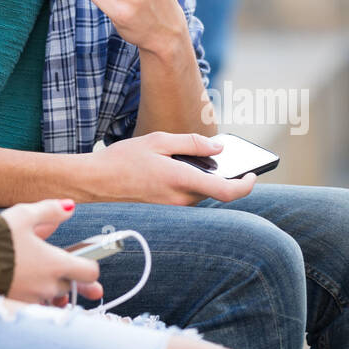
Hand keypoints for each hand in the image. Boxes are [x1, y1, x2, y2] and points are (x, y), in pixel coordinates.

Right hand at [2, 200, 103, 304]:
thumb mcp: (24, 215)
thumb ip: (50, 211)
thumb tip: (70, 207)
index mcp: (55, 264)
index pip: (90, 272)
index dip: (90, 265)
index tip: (83, 259)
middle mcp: (47, 286)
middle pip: (71, 287)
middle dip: (70, 279)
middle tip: (64, 271)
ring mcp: (32, 300)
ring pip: (52, 299)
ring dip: (51, 290)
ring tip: (42, 278)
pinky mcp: (17, 307)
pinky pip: (34, 306)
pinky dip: (34, 298)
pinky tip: (26, 287)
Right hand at [77, 132, 256, 205]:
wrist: (95, 182)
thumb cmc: (123, 159)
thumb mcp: (158, 141)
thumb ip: (192, 143)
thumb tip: (218, 149)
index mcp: (182, 180)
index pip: (227, 191)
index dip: (246, 185)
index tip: (253, 173)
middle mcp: (181, 199)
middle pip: (215, 190)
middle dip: (222, 174)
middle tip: (218, 153)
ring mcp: (173, 206)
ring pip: (201, 192)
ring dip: (204, 177)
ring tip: (195, 156)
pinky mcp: (166, 208)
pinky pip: (188, 195)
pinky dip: (191, 181)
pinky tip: (178, 166)